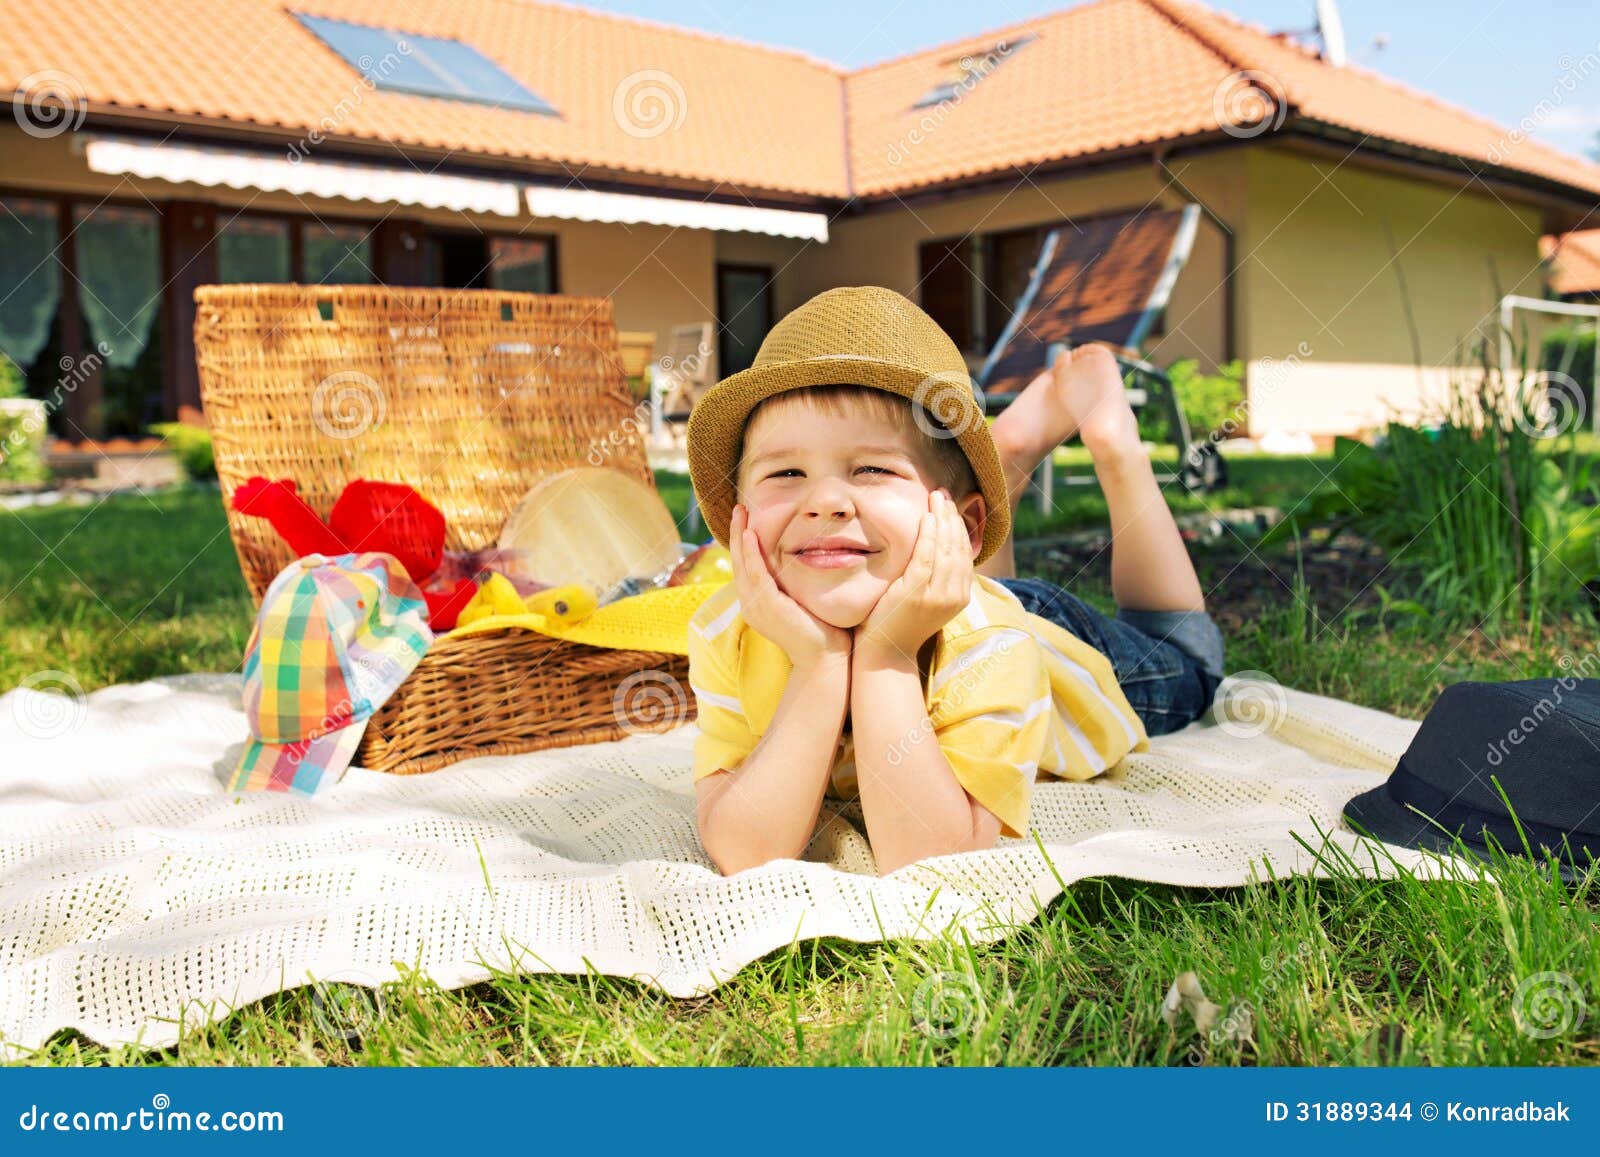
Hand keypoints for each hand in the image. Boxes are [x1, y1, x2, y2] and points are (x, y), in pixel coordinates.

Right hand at [729, 503, 851, 669]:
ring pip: (742, 564)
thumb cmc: (821, 631)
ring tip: (741, 512)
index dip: (742, 543)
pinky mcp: (767, 606)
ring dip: (740, 536)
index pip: (745, 568)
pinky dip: (751, 553)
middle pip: (738, 562)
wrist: (825, 658)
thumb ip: (795, 583)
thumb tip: (806, 561)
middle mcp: (751, 605)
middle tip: (738, 508)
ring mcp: (756, 606)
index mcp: (757, 604)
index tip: (745, 520)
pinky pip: (755, 573)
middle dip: (736, 533)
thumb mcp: (802, 601)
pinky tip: (750, 534)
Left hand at [854, 489, 971, 662]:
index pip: (966, 553)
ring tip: (936, 500)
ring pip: (946, 549)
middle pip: (959, 547)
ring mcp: (936, 595)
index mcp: (961, 596)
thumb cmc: (901, 621)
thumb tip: (940, 547)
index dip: (960, 527)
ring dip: (942, 520)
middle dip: (952, 517)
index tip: (951, 507)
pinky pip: (927, 557)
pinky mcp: (916, 592)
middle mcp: (954, 595)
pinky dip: (929, 535)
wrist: (886, 651)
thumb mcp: (928, 598)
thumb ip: (938, 577)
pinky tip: (926, 519)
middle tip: (943, 495)